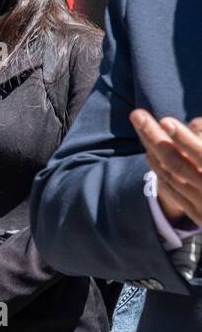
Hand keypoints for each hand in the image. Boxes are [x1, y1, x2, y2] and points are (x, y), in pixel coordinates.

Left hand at [131, 109, 201, 227]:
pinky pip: (174, 192)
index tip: (166, 120)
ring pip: (172, 176)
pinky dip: (160, 173)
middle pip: (178, 163)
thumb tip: (195, 124)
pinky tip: (148, 155)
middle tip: (137, 114)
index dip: (184, 139)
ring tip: (140, 126)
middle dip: (155, 137)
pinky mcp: (200, 217)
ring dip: (152, 151)